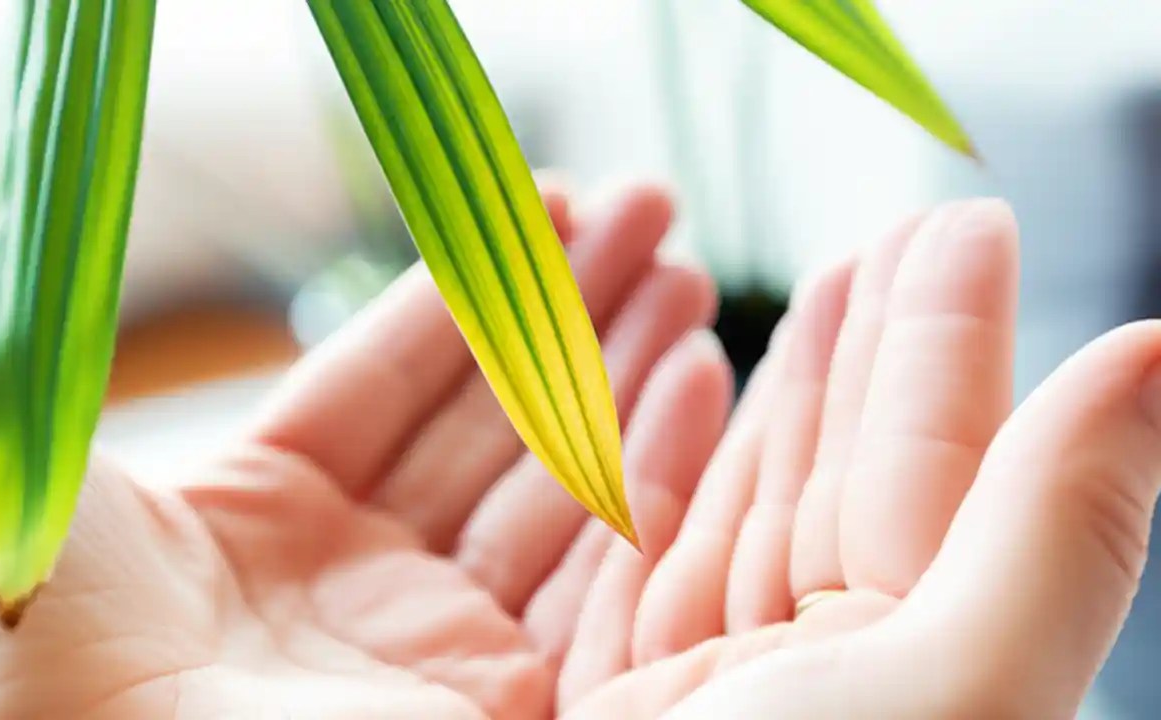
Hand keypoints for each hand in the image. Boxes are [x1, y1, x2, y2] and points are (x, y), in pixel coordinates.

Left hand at [0, 184, 723, 718]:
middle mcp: (343, 584)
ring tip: (689, 268)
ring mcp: (423, 647)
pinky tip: (702, 369)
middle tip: (651, 210)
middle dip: (572, 309)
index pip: (385, 376)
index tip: (545, 204)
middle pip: (483, 418)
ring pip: (552, 481)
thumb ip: (15, 327)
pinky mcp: (490, 708)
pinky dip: (653, 468)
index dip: (467, 288)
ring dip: (626, 370)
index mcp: (239, 517)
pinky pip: (595, 573)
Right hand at [563, 199, 1160, 717]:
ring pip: (745, 514)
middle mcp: (822, 687)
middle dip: (866, 351)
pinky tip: (688, 390)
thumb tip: (1153, 356)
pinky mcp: (606, 705)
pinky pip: (634, 567)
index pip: (940, 479)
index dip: (948, 343)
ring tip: (811, 289)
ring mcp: (709, 695)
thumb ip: (1048, 533)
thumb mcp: (956, 688)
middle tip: (889, 234)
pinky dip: (653, 471)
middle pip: (843, 483)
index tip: (960, 227)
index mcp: (920, 682)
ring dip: (778, 396)